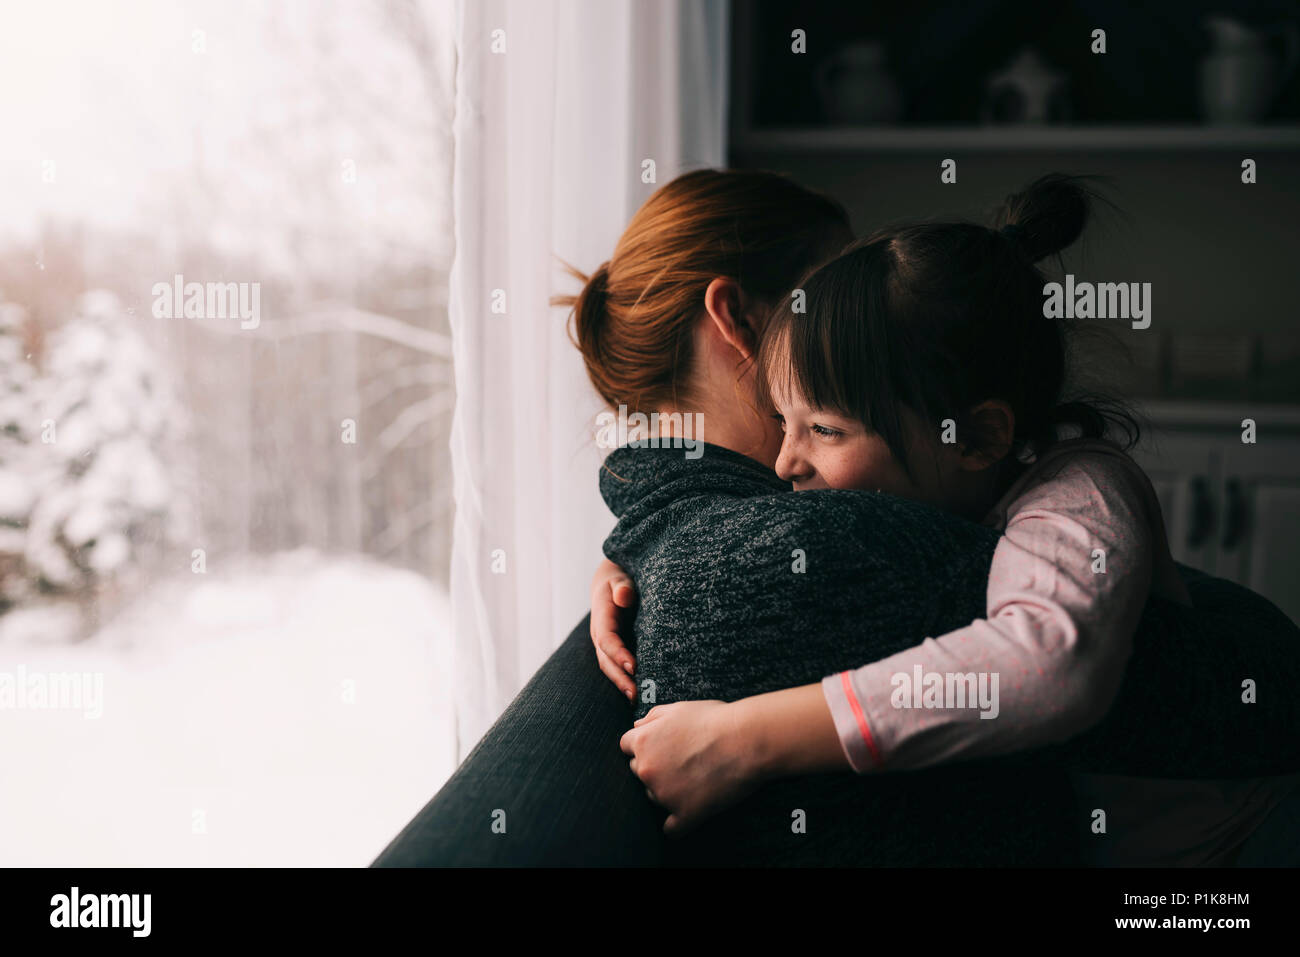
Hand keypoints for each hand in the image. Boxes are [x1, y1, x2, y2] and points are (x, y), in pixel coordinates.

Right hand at [589, 558, 637, 698]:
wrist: (611, 584)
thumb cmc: (619, 581)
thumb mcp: (619, 578)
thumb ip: (622, 587)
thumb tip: (623, 596)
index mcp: (602, 618)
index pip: (607, 639)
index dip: (618, 654)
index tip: (633, 667)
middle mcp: (600, 635)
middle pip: (606, 661)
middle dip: (620, 678)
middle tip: (636, 694)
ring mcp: (605, 645)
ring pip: (610, 668)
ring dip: (621, 684)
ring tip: (637, 700)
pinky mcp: (615, 650)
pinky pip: (617, 668)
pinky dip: (625, 681)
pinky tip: (639, 695)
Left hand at [620, 700, 762, 834]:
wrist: (746, 740)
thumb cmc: (715, 720)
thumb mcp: (678, 708)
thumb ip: (651, 717)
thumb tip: (636, 727)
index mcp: (642, 742)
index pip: (627, 747)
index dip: (646, 745)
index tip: (663, 746)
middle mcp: (647, 770)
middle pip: (639, 772)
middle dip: (655, 767)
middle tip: (681, 761)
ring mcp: (664, 795)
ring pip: (654, 797)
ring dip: (667, 791)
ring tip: (694, 778)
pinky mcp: (684, 814)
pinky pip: (670, 829)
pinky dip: (678, 821)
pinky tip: (689, 810)